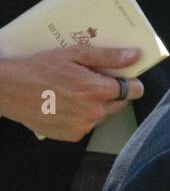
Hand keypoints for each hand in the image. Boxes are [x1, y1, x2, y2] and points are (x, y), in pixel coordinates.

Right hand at [0, 47, 143, 140]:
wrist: (9, 90)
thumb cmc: (40, 68)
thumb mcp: (74, 55)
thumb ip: (107, 57)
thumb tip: (134, 56)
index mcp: (98, 91)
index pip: (135, 90)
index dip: (131, 82)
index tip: (122, 78)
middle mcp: (94, 112)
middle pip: (120, 104)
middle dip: (112, 93)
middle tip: (90, 82)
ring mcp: (84, 126)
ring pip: (103, 115)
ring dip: (96, 106)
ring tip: (74, 94)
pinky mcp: (72, 136)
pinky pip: (87, 125)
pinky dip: (81, 117)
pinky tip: (65, 106)